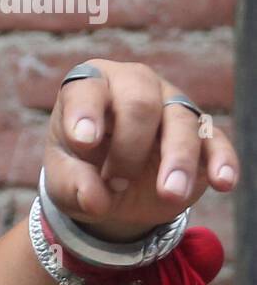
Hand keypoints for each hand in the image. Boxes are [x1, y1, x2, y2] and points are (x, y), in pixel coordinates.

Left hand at [45, 60, 238, 241]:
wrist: (109, 188)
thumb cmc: (79, 168)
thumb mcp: (62, 180)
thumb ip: (71, 185)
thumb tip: (94, 199)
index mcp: (91, 87)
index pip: (88, 89)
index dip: (86, 113)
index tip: (83, 142)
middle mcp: (134, 85)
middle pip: (140, 102)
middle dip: (128, 148)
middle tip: (115, 183)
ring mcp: (171, 105)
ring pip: (182, 120)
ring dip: (177, 159)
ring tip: (169, 194)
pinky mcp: (200, 133)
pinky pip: (216, 140)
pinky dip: (221, 160)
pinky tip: (221, 182)